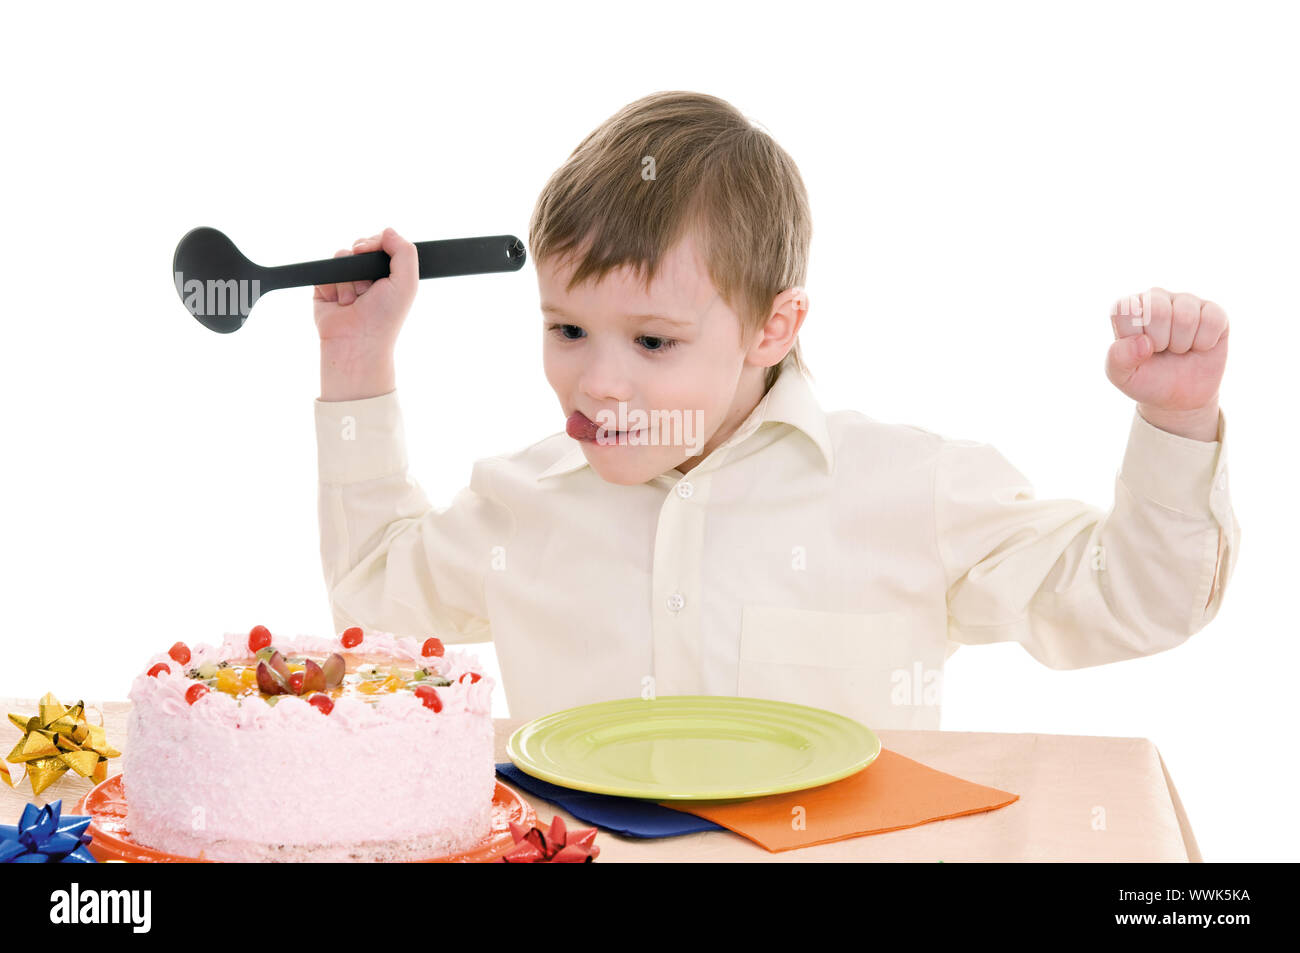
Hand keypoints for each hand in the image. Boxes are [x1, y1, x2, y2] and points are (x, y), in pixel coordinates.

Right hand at [315, 227, 418, 400]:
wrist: (356, 343)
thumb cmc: (384, 318)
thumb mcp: (407, 283)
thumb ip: (404, 251)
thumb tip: (387, 230)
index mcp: (389, 273)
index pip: (381, 243)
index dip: (376, 243)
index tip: (371, 252)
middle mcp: (368, 276)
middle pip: (360, 246)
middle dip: (361, 261)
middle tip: (368, 286)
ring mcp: (345, 281)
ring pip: (341, 256)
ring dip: (348, 278)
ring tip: (354, 300)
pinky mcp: (324, 288)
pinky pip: (324, 271)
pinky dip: (331, 285)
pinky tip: (339, 303)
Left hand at [1106, 287, 1228, 439]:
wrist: (1179, 397)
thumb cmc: (1147, 380)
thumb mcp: (1123, 376)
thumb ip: (1119, 359)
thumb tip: (1143, 342)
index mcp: (1127, 308)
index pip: (1126, 309)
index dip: (1134, 335)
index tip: (1139, 349)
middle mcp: (1155, 298)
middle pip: (1158, 310)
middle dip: (1160, 341)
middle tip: (1161, 350)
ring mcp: (1185, 301)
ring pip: (1186, 316)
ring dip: (1182, 344)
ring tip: (1178, 349)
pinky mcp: (1213, 311)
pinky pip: (1212, 320)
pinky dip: (1204, 342)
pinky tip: (1198, 346)